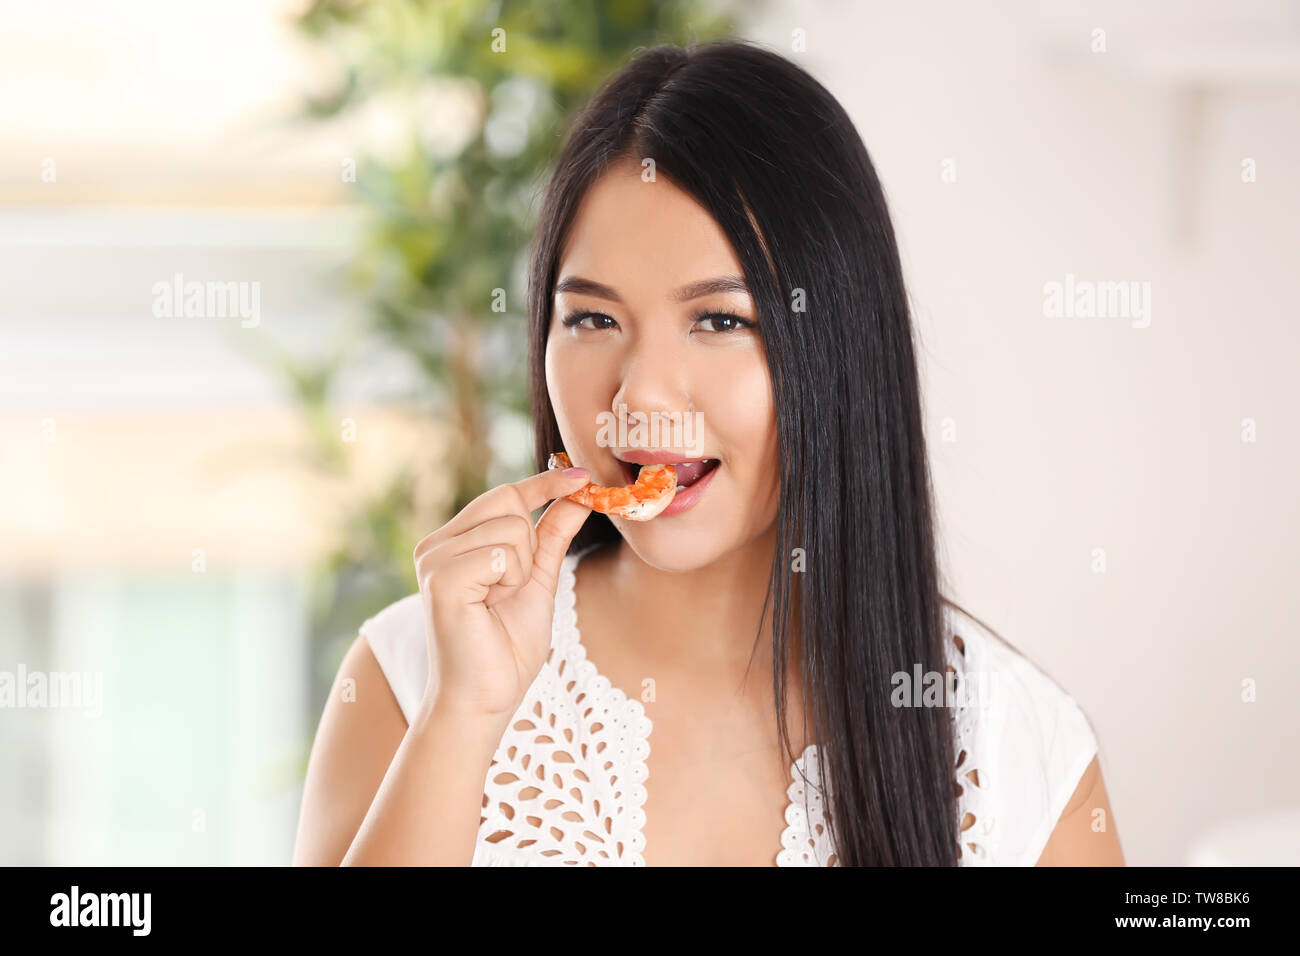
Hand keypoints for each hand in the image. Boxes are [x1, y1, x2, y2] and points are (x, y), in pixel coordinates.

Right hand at [412, 465, 591, 719]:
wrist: (485, 699)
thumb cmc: (507, 648)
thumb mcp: (538, 580)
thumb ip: (552, 535)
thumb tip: (579, 494)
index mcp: (454, 543)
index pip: (503, 495)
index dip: (544, 482)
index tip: (581, 475)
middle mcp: (436, 544)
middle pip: (509, 503)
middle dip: (529, 547)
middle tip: (509, 590)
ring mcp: (434, 559)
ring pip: (511, 528)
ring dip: (520, 570)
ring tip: (497, 602)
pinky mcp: (441, 578)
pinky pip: (501, 553)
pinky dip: (509, 580)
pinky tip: (489, 606)